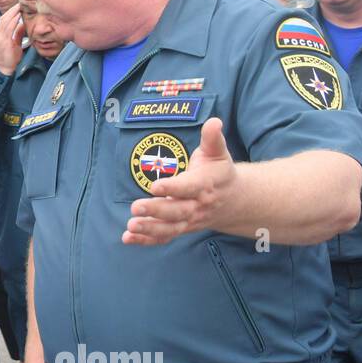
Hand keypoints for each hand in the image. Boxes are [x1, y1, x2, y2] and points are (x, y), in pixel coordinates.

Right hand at [0, 5, 26, 76]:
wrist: (6, 68)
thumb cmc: (10, 57)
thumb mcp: (14, 43)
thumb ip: (17, 33)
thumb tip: (22, 24)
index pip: (3, 20)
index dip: (9, 13)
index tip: (17, 7)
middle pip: (3, 19)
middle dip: (11, 10)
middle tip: (20, 4)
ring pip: (5, 22)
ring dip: (13, 13)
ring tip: (19, 7)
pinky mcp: (3, 42)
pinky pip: (8, 28)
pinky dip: (13, 20)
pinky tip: (18, 16)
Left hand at [124, 118, 236, 245]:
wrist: (233, 201)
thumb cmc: (218, 172)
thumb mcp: (218, 153)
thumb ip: (212, 139)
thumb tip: (214, 122)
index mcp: (205, 185)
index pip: (189, 187)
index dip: (173, 187)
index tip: (155, 186)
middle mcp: (197, 206)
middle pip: (177, 211)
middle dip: (156, 210)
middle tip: (135, 207)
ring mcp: (188, 220)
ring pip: (170, 228)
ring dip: (150, 229)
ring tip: (131, 226)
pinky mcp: (180, 228)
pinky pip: (164, 237)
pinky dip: (146, 240)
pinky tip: (127, 238)